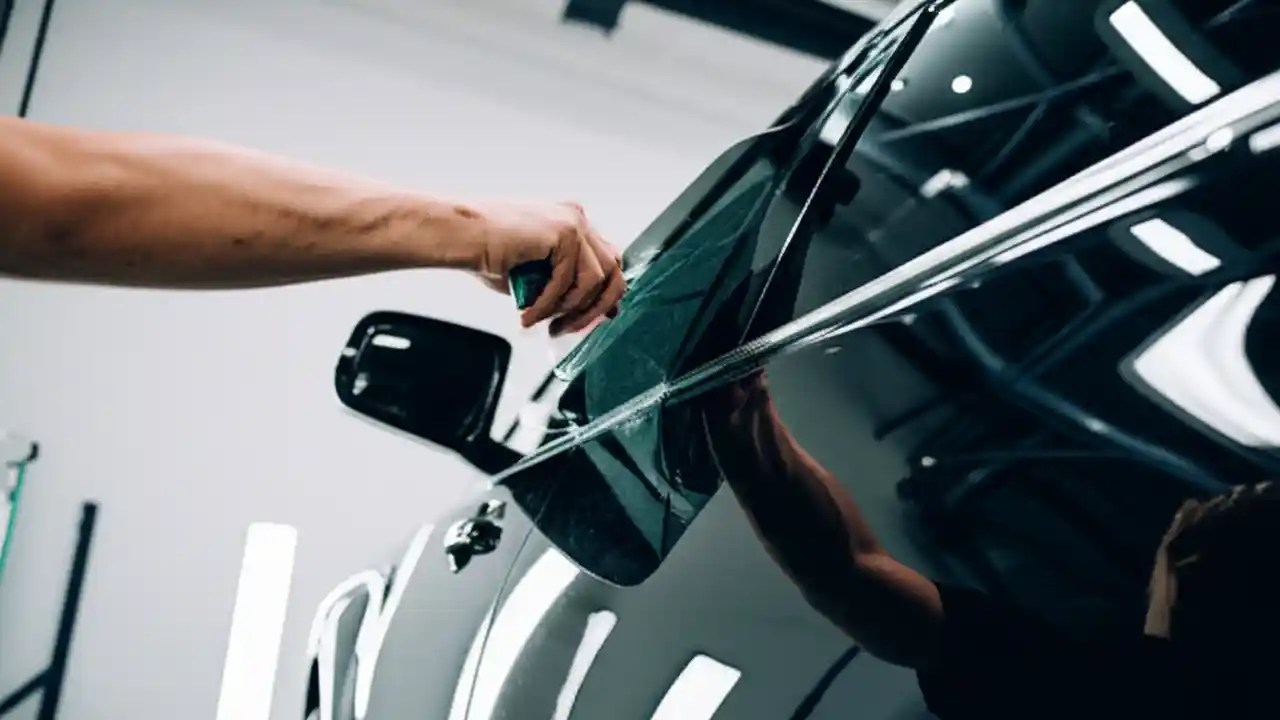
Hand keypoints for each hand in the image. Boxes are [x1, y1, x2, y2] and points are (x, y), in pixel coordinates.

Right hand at [469, 200, 625, 335]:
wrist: (459, 235)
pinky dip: (549, 304)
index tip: (597, 319)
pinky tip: (529, 314)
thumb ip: (561, 287)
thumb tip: (583, 312)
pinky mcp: (562, 231)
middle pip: (613, 270)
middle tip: (567, 329)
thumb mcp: (535, 275)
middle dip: (594, 307)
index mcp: (572, 223)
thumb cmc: (487, 252)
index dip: (607, 293)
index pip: (606, 261)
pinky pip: (569, 281)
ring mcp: (572, 222)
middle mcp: (576, 218)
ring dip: (572, 310)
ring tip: (547, 325)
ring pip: (596, 279)